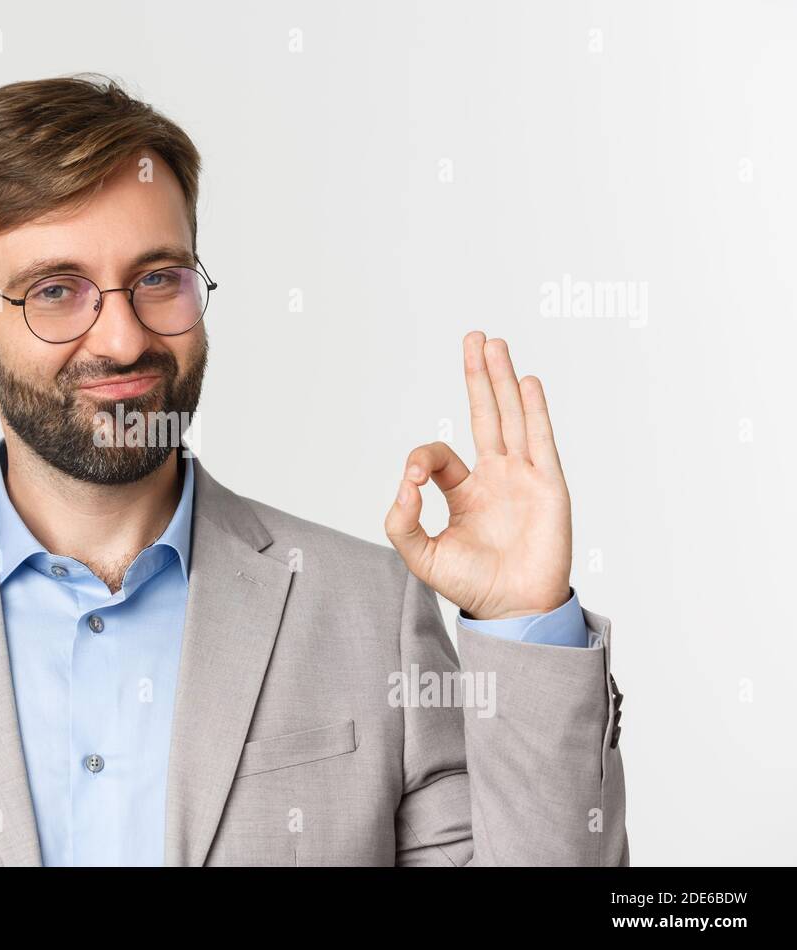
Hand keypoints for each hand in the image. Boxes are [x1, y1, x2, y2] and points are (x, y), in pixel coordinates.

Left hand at [384, 332, 571, 619]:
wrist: (513, 610)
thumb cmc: (471, 586)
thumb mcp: (420, 555)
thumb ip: (401, 521)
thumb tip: (403, 485)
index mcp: (465, 492)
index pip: (440, 456)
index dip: (422, 459)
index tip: (413, 479)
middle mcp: (496, 477)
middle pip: (485, 415)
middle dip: (478, 377)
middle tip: (474, 338)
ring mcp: (524, 477)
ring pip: (512, 418)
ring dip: (503, 380)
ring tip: (494, 343)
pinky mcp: (548, 485)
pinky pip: (540, 440)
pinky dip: (533, 410)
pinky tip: (526, 382)